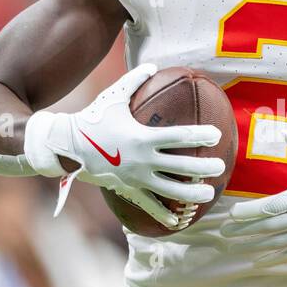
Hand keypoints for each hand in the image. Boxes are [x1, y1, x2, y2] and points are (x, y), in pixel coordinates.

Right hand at [24, 64, 224, 228]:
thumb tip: (153, 65)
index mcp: (143, 136)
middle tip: (220, 167)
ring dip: (192, 194)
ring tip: (209, 193)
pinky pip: (149, 206)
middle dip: (204, 168)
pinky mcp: (128, 191)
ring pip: (171, 191)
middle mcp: (143, 160)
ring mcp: (136, 178)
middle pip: (182, 166)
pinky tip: (179, 221)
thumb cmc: (92, 119)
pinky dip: (164, 215)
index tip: (217, 135)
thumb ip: (135, 80)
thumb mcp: (113, 96)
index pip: (180, 136)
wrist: (66, 147)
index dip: (201, 136)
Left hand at [219, 130, 286, 263]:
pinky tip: (257, 260)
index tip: (232, 214)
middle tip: (223, 233)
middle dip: (244, 229)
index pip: (272, 205)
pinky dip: (274, 258)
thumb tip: (286, 132)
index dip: (250, 211)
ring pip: (278, 241)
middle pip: (270, 225)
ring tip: (234, 246)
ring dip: (253, 244)